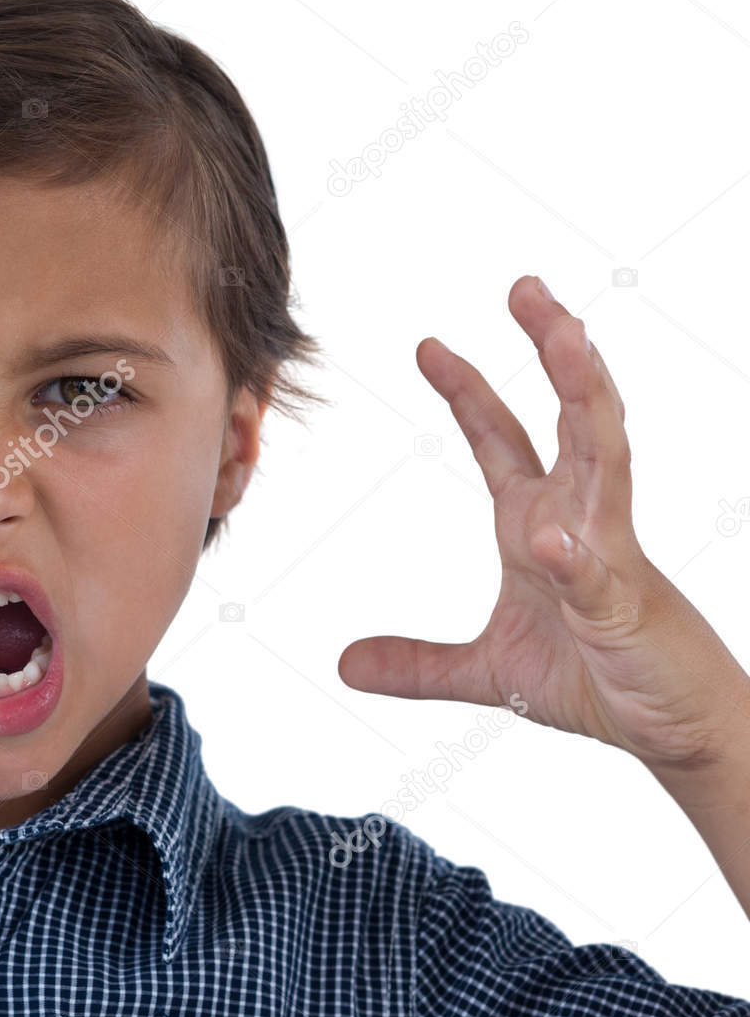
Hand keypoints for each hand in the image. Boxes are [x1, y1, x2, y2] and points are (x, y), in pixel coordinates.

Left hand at [337, 275, 749, 785]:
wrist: (670, 728)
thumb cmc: (597, 680)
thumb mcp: (489, 673)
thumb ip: (419, 664)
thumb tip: (346, 663)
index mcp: (538, 523)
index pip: (501, 439)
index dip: (468, 390)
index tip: (428, 345)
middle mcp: (578, 520)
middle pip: (569, 415)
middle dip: (549, 349)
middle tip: (524, 288)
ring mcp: (608, 557)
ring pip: (603, 458)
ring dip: (586, 398)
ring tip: (568, 340)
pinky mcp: (625, 610)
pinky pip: (595, 576)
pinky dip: (575, 557)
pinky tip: (552, 539)